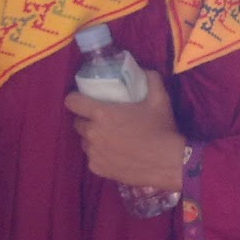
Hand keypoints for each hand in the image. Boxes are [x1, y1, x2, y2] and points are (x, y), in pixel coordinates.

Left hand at [66, 72, 184, 190]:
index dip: (76, 98)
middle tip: (105, 120)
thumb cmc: (161, 129)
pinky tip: (117, 155)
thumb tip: (143, 70)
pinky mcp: (97, 169)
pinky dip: (101, 155)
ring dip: (94, 138)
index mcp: (101, 114)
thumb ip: (150, 79)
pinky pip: (93, 158)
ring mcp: (93, 153)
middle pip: (77, 123)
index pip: (72, 102)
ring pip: (85, 142)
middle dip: (87, 120)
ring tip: (112, 139)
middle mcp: (92, 133)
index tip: (83, 99)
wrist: (167, 163)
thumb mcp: (160, 99)